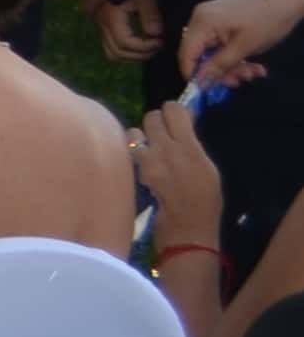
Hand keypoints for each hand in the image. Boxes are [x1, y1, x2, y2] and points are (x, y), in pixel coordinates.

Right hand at [100, 0, 167, 64]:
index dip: (145, 47)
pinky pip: (110, 46)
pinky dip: (125, 50)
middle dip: (139, 55)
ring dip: (131, 56)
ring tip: (148, 48)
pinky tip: (139, 42)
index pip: (126, 43)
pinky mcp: (103, 25)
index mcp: (112, 18)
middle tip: (156, 47)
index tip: (160, 41)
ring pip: (111, 53)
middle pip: (117, 52)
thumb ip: (150, 16)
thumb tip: (156, 35)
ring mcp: (101, 26)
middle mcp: (103, 24)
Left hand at [140, 97, 225, 246]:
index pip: (174, 109)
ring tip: (147, 152)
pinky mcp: (137, 173)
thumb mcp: (207, 169)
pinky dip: (133, 157)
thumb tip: (183, 124)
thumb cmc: (205, 201)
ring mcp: (150, 160)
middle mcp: (169, 148)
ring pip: (133, 133)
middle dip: (155, 122)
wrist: (189, 227)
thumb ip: (191, 145)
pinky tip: (142, 168)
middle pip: (151, 117)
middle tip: (160, 136)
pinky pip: (129, 154)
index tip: (176, 120)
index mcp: (191, 147)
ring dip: (138, 140)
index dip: (172, 111)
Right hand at [181, 0, 303, 90]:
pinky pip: (221, 42)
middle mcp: (201, 18)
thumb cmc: (268, 20)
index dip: (194, 74)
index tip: (210, 90)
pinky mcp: (223, 18)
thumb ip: (220, 65)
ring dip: (232, 65)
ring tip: (255, 72)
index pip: (186, 54)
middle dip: (220, 71)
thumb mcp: (245, 47)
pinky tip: (253, 63)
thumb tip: (199, 82)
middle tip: (242, 81)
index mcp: (202, 22)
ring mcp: (212, 17)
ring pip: (213, 50)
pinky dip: (234, 55)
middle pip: (200, 53)